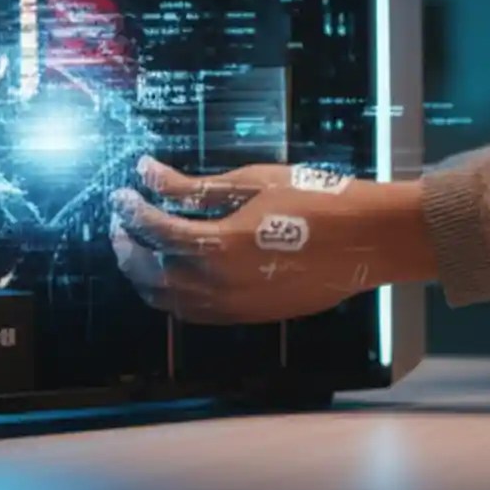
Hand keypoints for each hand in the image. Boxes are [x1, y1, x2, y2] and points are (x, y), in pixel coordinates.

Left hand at [108, 156, 433, 323]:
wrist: (368, 240)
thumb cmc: (318, 200)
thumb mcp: (253, 181)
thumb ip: (196, 185)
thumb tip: (149, 173)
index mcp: (221, 246)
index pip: (156, 230)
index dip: (132, 209)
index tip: (123, 191)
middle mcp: (222, 285)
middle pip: (152, 273)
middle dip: (128, 247)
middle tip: (121, 223)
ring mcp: (236, 307)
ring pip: (169, 301)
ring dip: (145, 276)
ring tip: (138, 248)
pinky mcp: (250, 316)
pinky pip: (195, 314)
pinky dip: (172, 296)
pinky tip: (173, 273)